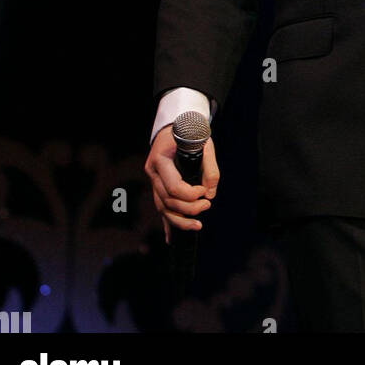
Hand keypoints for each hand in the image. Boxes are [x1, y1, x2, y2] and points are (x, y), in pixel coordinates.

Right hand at [144, 126, 218, 242]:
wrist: (176, 125)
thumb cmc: (190, 132)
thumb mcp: (204, 143)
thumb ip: (210, 168)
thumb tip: (211, 193)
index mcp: (160, 160)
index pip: (173, 186)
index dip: (190, 194)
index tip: (204, 191)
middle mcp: (153, 172)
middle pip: (167, 201)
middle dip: (188, 208)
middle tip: (207, 205)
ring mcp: (153, 181)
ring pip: (162, 209)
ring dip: (180, 220)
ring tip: (198, 225)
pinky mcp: (158, 187)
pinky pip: (161, 209)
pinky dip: (168, 224)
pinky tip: (172, 239)